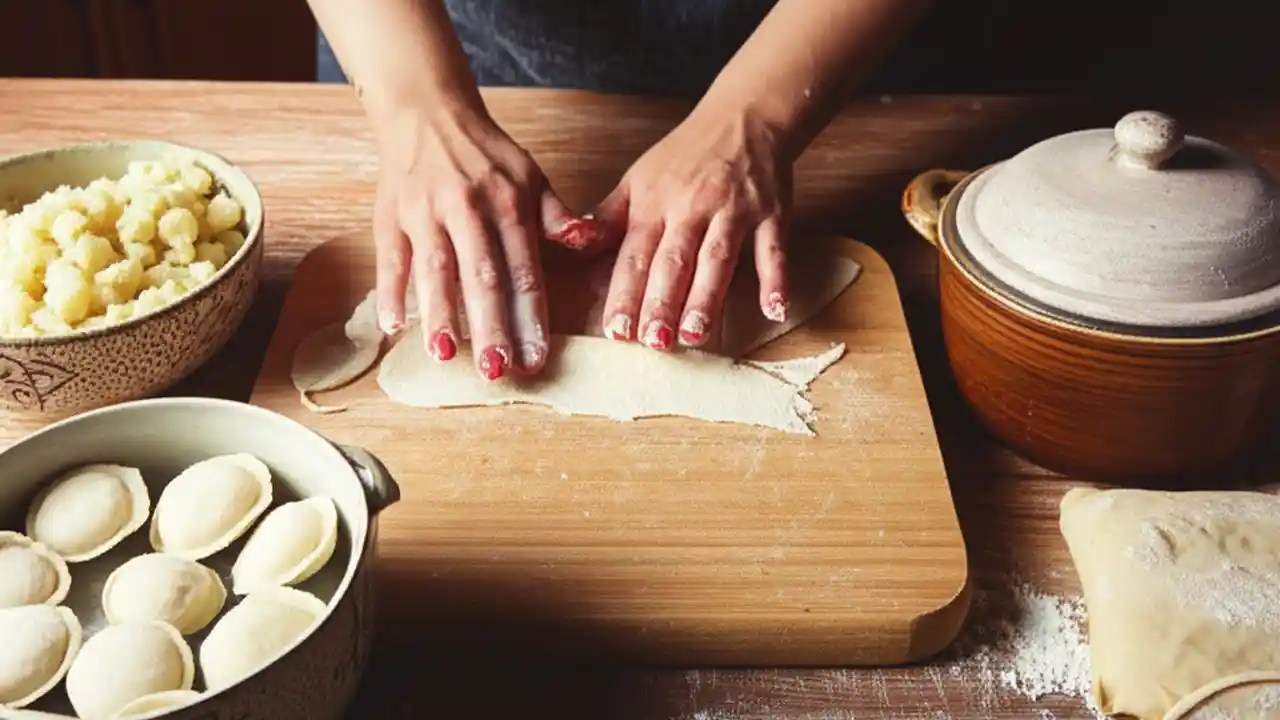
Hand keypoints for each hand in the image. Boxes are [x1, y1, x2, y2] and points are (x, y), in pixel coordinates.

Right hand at [372, 103, 596, 379]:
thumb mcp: (530, 175)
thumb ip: (557, 215)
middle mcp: (468, 209)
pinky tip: (395, 328)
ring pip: (435, 269)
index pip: (524, 270)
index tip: (535, 358)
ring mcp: (426, 212)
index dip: (530, 316)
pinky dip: (391, 292)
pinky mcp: (391, 214)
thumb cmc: (485, 153)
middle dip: (489, 326)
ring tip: (446, 356)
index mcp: (509, 204)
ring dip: (440, 314)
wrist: (426, 111)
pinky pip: (391, 257)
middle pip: (481, 276)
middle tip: (497, 370)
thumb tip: (587, 240)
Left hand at [594, 110, 789, 349]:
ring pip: (718, 258)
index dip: (625, 292)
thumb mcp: (637, 179)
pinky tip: (774, 310)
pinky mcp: (771, 213)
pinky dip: (776, 279)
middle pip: (675, 260)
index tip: (617, 329)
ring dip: (706, 297)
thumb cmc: (685, 156)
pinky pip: (774, 249)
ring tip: (694, 335)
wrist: (743, 117)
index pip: (636, 254)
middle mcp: (692, 207)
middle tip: (653, 342)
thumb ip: (607, 219)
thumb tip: (573, 247)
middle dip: (663, 301)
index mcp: (654, 204)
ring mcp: (734, 210)